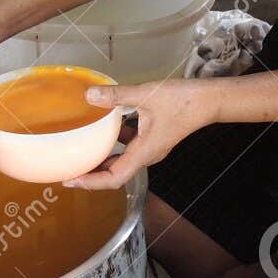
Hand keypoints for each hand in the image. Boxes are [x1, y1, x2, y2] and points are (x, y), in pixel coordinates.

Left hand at [65, 79, 216, 190]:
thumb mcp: (146, 94)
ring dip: (102, 159)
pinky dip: (115, 143)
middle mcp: (148, 155)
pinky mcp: (154, 139)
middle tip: (68, 168)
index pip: (114, 178)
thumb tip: (89, 95)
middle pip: (115, 173)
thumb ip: (116, 96)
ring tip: (81, 152)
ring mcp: (152, 148)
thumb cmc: (183, 101)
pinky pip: (130, 148)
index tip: (70, 180)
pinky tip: (106, 129)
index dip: (91, 183)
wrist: (209, 100)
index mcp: (145, 152)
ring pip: (122, 161)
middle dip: (91, 174)